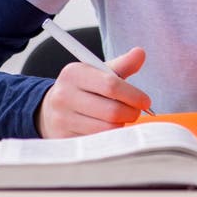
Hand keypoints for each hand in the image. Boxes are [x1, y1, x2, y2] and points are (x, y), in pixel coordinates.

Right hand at [36, 47, 152, 137]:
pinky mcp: (64, 139)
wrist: (51, 109)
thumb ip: (122, 64)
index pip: (111, 85)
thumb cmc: (83, 89)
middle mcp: (64, 96)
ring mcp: (62, 119)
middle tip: (136, 112)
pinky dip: (109, 138)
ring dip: (121, 126)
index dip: (133, 95)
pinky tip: (109, 130)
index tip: (145, 101)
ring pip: (107, 129)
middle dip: (131, 113)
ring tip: (121, 119)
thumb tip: (140, 53)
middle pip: (112, 111)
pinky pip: (98, 143)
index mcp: (74, 73)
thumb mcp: (98, 73)